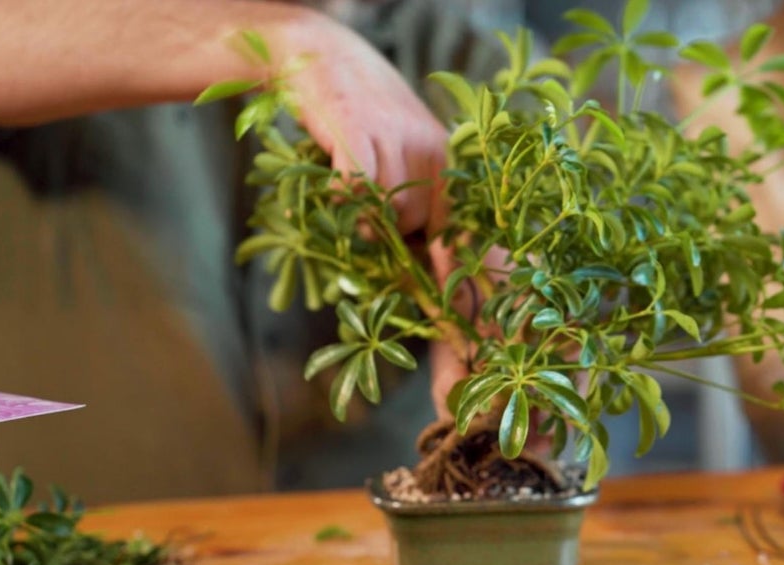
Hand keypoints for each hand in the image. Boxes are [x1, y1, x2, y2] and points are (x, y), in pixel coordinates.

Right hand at [282, 14, 448, 234]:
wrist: (326, 55)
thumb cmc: (368, 111)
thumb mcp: (406, 143)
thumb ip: (419, 188)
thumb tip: (423, 253)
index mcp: (446, 151)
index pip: (456, 215)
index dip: (448, 255)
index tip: (446, 289)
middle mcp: (427, 143)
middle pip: (416, 218)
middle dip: (392, 231)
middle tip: (369, 216)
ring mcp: (392, 135)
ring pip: (386, 207)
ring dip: (364, 218)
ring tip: (351, 200)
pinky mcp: (355, 128)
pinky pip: (356, 186)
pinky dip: (344, 197)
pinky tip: (336, 189)